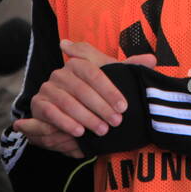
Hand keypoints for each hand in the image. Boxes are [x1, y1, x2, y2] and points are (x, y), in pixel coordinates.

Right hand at [13, 40, 155, 156]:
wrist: (63, 113)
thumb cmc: (92, 97)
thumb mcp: (111, 82)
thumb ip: (128, 69)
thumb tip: (151, 59)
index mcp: (78, 63)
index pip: (95, 73)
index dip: (110, 90)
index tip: (124, 106)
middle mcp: (61, 72)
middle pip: (83, 89)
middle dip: (101, 108)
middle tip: (116, 122)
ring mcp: (48, 87)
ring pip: (68, 102)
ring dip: (86, 117)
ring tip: (102, 130)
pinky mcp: (39, 104)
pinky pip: (52, 113)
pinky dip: (66, 123)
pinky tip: (79, 133)